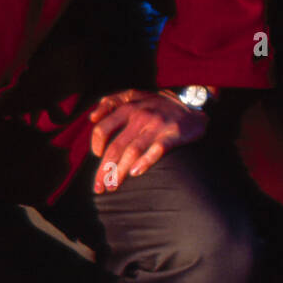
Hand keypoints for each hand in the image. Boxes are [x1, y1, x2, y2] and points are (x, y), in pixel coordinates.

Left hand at [88, 88, 206, 193]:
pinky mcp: (173, 135)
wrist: (191, 105)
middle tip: (99, 187)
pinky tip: (136, 173)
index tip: (97, 157)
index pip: (103, 128)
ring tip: (112, 186)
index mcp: (128, 107)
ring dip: (120, 171)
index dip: (96, 145)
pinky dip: (145, 161)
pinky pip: (157, 150)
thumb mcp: (134, 95)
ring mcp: (156, 126)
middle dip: (104, 169)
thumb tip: (91, 117)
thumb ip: (112, 102)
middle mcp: (140, 116)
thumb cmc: (157, 103)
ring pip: (132, 151)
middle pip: (116, 146)